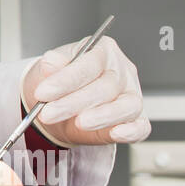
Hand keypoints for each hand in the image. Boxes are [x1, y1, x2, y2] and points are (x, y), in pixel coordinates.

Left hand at [22, 35, 150, 146]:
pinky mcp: (137, 119)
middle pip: (106, 87)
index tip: (43, 92)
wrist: (61, 103)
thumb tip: (50, 63)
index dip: (65, 80)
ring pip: (127, 106)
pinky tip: (115, 134)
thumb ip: (52, 64)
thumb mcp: (50, 68)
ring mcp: (133, 95)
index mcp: (103, 51)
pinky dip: (131, 131)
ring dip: (101, 117)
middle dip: (74, 103)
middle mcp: (122, 71)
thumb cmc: (61, 82)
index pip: (89, 64)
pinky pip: (141, 126)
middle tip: (48, 113)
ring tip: (78, 123)